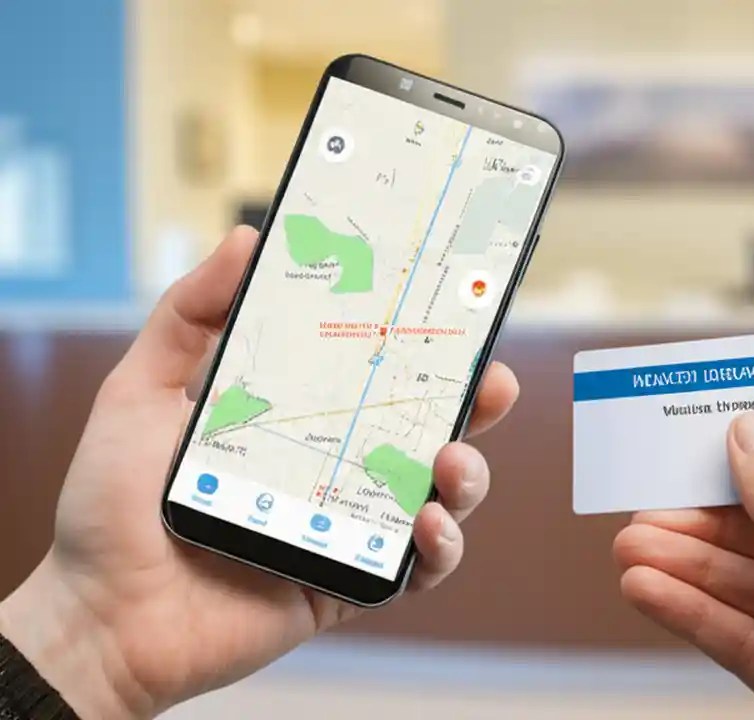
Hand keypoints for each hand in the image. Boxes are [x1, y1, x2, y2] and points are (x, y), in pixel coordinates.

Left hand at [0, 227, 519, 718]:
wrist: (98, 616)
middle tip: (493, 383)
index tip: (457, 312)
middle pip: (427, 429)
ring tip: (453, 462)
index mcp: (299, 418)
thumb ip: (189, 314)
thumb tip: (245, 238)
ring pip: (439, 496)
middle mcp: (334, 468)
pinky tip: (427, 525)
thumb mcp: (142, 391)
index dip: (424, 346)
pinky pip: (416, 570)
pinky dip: (439, 547)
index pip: (376, 373)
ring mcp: (348, 527)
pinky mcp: (349, 585)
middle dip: (476, 405)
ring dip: (467, 476)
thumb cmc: (113, 504)